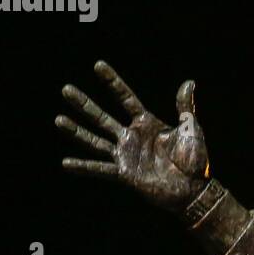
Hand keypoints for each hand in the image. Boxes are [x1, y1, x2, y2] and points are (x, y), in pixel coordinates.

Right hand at [57, 61, 208, 211]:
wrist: (194, 189)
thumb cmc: (195, 159)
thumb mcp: (191, 128)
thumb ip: (185, 107)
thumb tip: (188, 82)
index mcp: (147, 123)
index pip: (125, 98)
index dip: (112, 82)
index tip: (98, 65)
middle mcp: (132, 137)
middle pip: (102, 116)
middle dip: (84, 104)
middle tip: (65, 89)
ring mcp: (126, 155)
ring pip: (95, 140)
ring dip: (77, 130)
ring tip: (58, 119)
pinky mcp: (125, 174)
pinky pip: (101, 169)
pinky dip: (84, 167)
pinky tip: (66, 163)